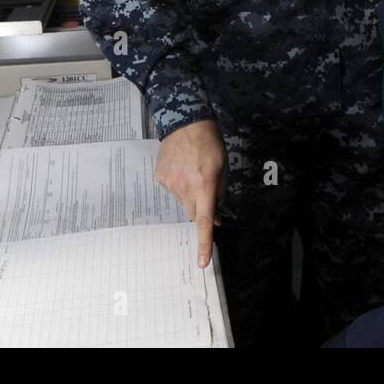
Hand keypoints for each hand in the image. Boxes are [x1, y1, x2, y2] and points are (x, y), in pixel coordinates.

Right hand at [154, 119, 227, 266]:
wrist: (185, 122)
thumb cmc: (209, 143)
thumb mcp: (223, 167)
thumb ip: (221, 192)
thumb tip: (217, 214)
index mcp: (205, 185)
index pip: (204, 220)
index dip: (204, 242)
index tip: (201, 262)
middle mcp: (185, 187)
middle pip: (192, 213)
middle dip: (201, 209)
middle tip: (206, 191)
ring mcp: (170, 184)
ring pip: (182, 202)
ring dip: (189, 195)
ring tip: (192, 171)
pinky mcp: (160, 178)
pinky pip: (172, 190)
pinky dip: (178, 185)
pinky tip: (181, 168)